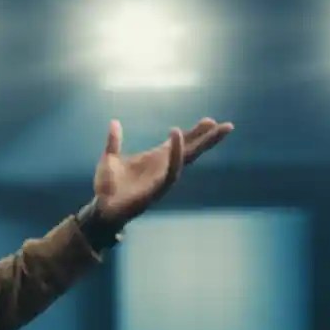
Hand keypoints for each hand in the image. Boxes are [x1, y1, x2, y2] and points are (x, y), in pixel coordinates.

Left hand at [93, 118, 232, 225]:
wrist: (101, 208)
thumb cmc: (107, 187)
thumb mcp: (109, 159)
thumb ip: (114, 142)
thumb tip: (114, 122)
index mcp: (154, 159)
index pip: (179, 144)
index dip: (194, 133)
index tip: (210, 120)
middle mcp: (162, 167)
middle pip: (191, 151)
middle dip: (209, 139)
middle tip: (228, 126)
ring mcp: (162, 178)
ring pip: (186, 159)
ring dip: (198, 142)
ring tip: (210, 126)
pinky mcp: (156, 189)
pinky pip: (171, 171)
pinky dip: (175, 154)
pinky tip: (177, 136)